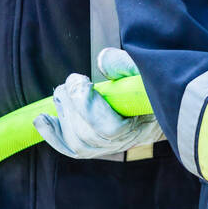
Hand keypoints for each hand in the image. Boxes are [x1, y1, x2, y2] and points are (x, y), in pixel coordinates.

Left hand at [33, 48, 164, 158]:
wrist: (165, 102)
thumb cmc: (154, 83)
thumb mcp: (149, 68)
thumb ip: (128, 64)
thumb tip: (102, 59)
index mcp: (145, 124)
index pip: (109, 128)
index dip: (87, 106)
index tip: (81, 80)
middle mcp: (127, 142)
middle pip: (88, 136)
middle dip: (72, 106)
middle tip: (71, 81)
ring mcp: (111, 147)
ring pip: (78, 144)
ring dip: (63, 117)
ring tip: (61, 92)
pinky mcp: (97, 146)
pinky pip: (71, 149)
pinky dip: (53, 135)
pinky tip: (42, 120)